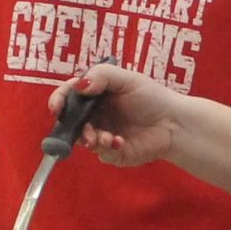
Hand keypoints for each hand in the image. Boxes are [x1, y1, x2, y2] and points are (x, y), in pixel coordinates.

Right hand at [53, 63, 177, 168]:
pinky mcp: (113, 152)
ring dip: (91, 138)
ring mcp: (102, 134)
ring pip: (84, 139)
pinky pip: (102, 153)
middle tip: (86, 129)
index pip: (69, 96)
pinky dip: (108, 147)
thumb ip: (101, 76)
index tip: (56, 107)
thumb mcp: (127, 79)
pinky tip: (121, 141)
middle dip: (74, 126)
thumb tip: (78, 85)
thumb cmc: (152, 97)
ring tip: (106, 137)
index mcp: (95, 95)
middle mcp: (95, 115)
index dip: (58, 100)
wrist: (174, 122)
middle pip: (71, 121)